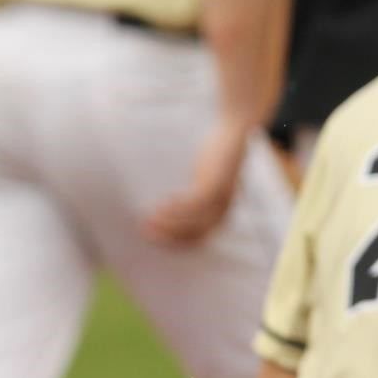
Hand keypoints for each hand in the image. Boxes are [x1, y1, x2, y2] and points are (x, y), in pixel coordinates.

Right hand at [144, 122, 251, 247]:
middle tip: (144, 231)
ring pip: (194, 220)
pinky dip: (178, 205)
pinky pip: (196, 202)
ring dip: (169, 222)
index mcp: (221, 214)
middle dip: (168, 235)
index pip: (196, 239)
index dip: (172, 242)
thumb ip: (193, 196)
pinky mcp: (217, 184)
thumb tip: (167, 207)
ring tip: (148, 218)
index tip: (151, 238)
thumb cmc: (214, 158)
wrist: (233, 135)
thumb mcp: (204, 181)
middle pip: (194, 233)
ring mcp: (221, 198)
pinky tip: (163, 201)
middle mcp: (223, 210)